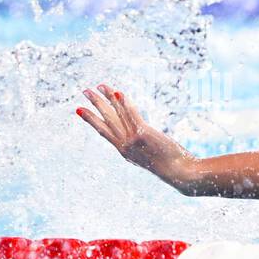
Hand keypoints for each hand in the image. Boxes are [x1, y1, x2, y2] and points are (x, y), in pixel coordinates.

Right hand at [76, 85, 197, 188]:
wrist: (178, 173)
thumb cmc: (168, 166)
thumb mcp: (148, 157)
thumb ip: (139, 147)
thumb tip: (138, 135)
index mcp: (123, 151)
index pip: (103, 131)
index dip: (91, 119)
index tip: (79, 110)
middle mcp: (124, 145)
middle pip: (106, 120)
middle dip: (94, 104)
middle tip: (84, 91)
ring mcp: (133, 139)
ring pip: (116, 114)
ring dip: (107, 98)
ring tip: (99, 85)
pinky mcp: (144, 134)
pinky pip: (132, 115)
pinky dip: (125, 104)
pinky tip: (118, 92)